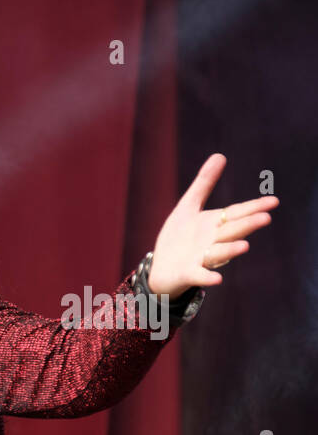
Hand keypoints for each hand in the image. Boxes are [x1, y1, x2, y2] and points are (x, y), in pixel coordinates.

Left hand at [148, 153, 277, 296]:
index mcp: (214, 224)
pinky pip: (200, 275)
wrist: (161, 267)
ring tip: (245, 246)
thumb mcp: (188, 207)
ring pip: (218, 253)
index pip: (236, 214)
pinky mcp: (188, 273)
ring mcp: (201, 258)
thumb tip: (220, 155)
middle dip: (247, 225)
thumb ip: (204, 183)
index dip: (253, 208)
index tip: (273, 202)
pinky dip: (207, 277)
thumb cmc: (179, 237)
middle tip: (265, 218)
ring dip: (230, 249)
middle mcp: (212, 241)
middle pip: (231, 231)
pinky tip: (217, 279)